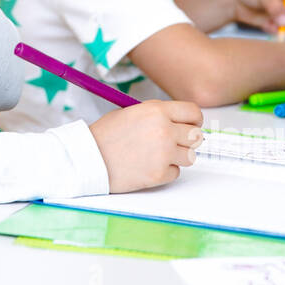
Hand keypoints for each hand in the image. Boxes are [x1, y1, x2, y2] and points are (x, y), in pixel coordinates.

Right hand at [88, 100, 204, 193]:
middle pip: (196, 136)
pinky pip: (176, 173)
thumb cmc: (105, 136)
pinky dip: (165, 172)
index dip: (194, 120)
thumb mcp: (131, 112)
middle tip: (171, 143)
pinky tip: (147, 166)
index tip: (190, 126)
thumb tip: (179, 123)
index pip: (194, 112)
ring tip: (155, 156)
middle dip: (186, 140)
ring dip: (176, 157)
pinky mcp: (160, 174)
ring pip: (189, 157)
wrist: (88, 159)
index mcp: (157, 111)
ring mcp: (164, 153)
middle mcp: (164, 130)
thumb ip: (157, 115)